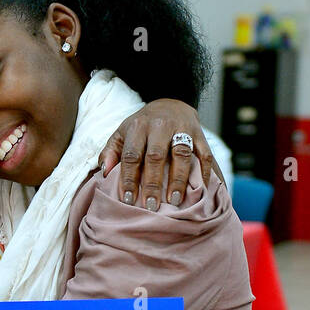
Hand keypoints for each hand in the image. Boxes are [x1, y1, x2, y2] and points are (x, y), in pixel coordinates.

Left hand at [99, 99, 224, 208]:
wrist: (171, 103)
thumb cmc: (142, 126)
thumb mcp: (122, 133)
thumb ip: (110, 152)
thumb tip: (104, 172)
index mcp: (139, 126)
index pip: (132, 154)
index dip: (129, 178)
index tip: (128, 199)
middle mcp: (161, 125)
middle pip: (156, 156)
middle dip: (153, 183)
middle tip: (151, 206)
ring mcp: (183, 128)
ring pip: (181, 154)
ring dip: (178, 179)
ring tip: (175, 201)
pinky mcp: (200, 134)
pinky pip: (205, 154)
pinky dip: (204, 173)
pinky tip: (199, 191)